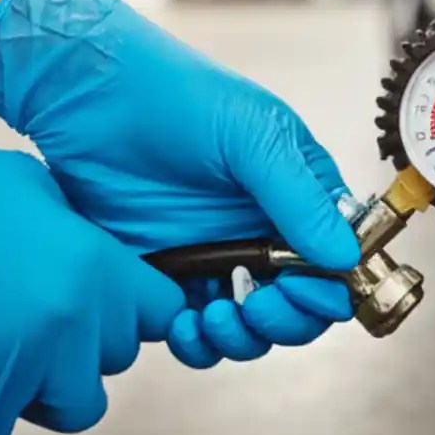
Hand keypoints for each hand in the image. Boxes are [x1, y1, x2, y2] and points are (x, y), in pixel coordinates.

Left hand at [0, 0, 359, 368]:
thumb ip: (300, 198)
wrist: (89, 94)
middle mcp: (262, 231)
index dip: (329, 289)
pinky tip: (184, 322)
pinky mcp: (168, 273)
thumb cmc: (177, 93)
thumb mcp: (254, 135)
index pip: (336, 261)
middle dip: (284, 321)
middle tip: (256, 307)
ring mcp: (215, 255)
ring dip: (242, 338)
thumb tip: (345, 256)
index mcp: (298, 195)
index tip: (305, 292)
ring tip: (215, 317)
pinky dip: (197, 341)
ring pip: (250, 328)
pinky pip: (195, 328)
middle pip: (298, 307)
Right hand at [0, 121, 183, 434]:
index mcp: (95, 266)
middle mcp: (74, 319)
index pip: (163, 313)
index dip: (136, 315)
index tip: (109, 314)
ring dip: (47, 392)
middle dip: (84, 346)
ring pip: (77, 406)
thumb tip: (97, 260)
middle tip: (36, 326)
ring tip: (6, 361)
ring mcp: (28, 367)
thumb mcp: (30, 187)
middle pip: (117, 358)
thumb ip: (78, 232)